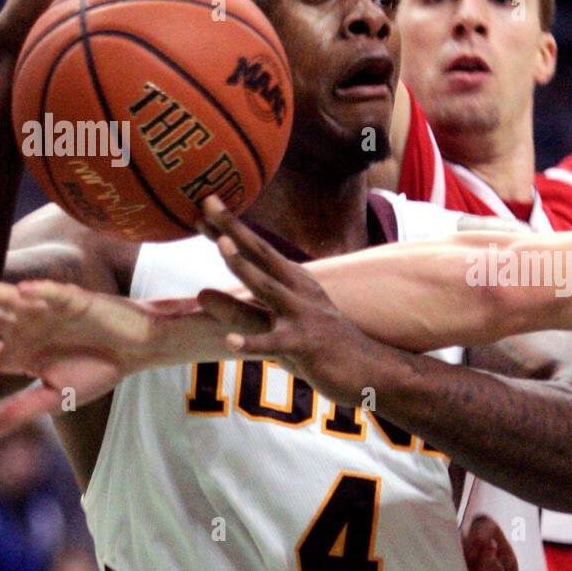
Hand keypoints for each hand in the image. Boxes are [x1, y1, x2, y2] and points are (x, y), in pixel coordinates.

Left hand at [0, 272, 210, 436]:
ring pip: (5, 300)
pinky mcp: (72, 299)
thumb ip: (23, 409)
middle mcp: (24, 329)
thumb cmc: (100, 369)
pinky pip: (54, 294)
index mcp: (18, 355)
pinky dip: (40, 292)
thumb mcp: (59, 396)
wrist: (139, 347)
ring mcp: (44, 312)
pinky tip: (24, 291)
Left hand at [198, 196, 379, 405]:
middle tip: (208, 201)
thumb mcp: (279, 324)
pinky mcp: (305, 348)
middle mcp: (298, 292)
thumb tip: (199, 294)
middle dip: (234, 229)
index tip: (206, 200)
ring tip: (222, 245)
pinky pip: (276, 345)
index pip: (258, 250)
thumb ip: (239, 310)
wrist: (372, 370)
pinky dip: (254, 343)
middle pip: (262, 255)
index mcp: (295, 283)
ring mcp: (303, 317)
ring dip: (246, 267)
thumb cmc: (322, 346)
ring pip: (269, 289)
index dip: (231, 227)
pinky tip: (231, 343)